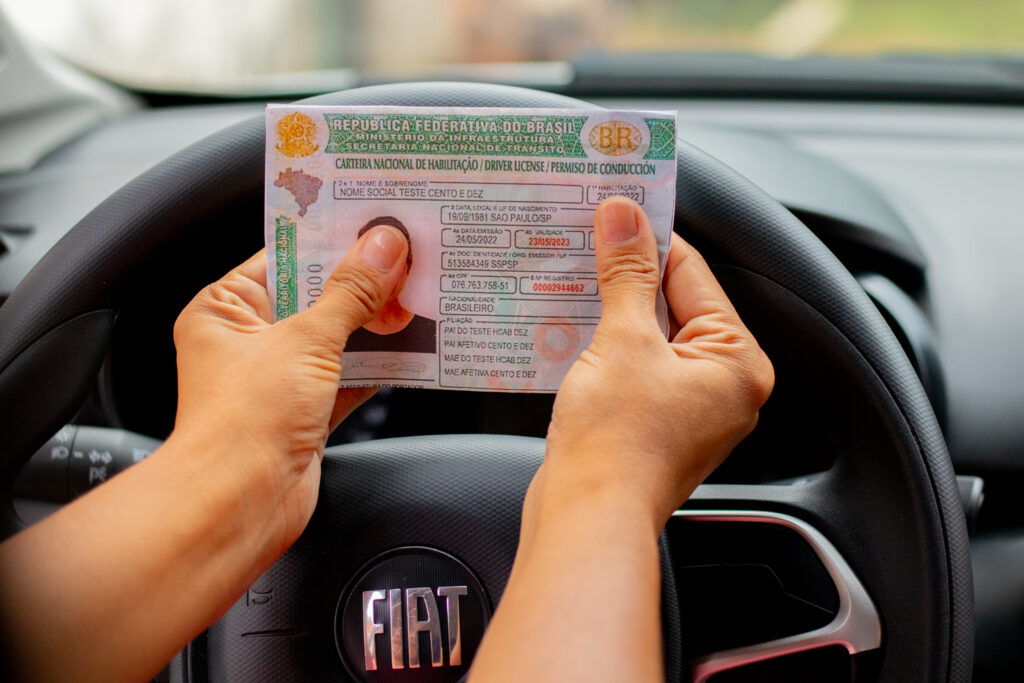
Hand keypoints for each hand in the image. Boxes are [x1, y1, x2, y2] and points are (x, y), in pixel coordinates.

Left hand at [170, 225, 409, 548]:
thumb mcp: (305, 341)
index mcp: (224, 310)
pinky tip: (410, 350)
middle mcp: (246, 341)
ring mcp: (276, 378)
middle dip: (360, 283)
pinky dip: (376, 366)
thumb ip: (350, 294)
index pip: (282, 257)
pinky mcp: (302, 412)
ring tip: (416, 297)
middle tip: (407, 257)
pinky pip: (346, 376)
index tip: (373, 223)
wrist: (239, 506)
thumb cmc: (243, 422)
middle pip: (313, 296)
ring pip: (334, 338)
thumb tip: (382, 248)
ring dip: (373, 325)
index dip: (329, 240)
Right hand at [543, 196, 773, 523]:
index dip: (650, 237)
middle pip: (673, 304)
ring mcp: (689, 408)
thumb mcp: (623, 341)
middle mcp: (723, 386)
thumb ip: (627, 273)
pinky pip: (635, 365)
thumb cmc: (616, 445)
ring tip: (573, 277)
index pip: (694, 274)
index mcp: (737, 362)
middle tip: (588, 238)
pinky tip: (572, 324)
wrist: (586, 518)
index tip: (616, 209)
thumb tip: (625, 217)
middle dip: (627, 274)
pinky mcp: (655, 423)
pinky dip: (607, 343)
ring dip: (612, 308)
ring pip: (650, 336)